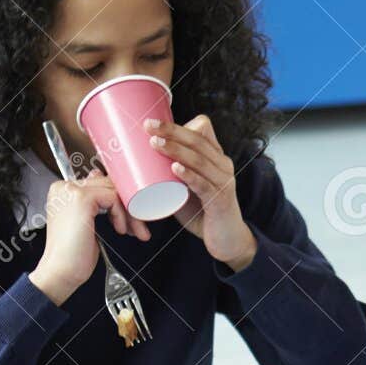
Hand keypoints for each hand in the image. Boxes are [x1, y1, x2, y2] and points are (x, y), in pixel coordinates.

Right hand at [30, 172, 151, 305]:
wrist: (62, 271)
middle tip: (137, 228)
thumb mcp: (89, 224)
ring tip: (134, 231)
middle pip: (108, 185)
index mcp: (63, 191)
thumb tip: (107, 188)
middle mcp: (65, 187)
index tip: (129, 219)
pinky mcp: (81, 198)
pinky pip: (113, 198)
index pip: (99, 183)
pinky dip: (121, 215)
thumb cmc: (73, 255)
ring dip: (129, 213)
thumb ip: (97, 205)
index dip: (118, 201)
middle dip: (128, 207)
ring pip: (113, 190)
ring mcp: (71, 191)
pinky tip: (119, 229)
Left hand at [147, 113, 257, 269]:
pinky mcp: (220, 201)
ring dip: (176, 149)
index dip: (179, 124)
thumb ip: (172, 174)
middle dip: (171, 130)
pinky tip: (175, 169)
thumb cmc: (204, 213)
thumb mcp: (188, 187)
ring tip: (155, 144)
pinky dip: (189, 175)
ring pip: (199, 159)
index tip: (153, 124)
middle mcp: (222, 166)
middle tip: (148, 127)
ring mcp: (223, 183)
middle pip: (197, 139)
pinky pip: (204, 184)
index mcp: (215, 158)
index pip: (203, 129)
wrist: (228, 241)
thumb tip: (137, 164)